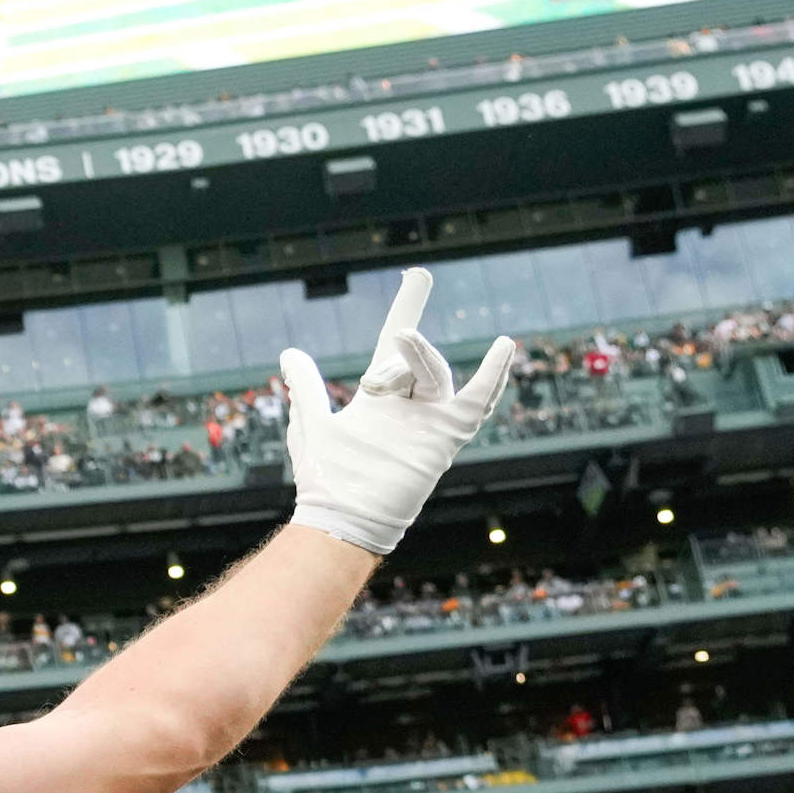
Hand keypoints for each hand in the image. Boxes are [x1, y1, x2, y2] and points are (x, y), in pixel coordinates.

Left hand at [277, 269, 521, 557]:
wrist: (340, 518)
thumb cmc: (326, 480)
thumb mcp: (312, 423)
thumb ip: (306, 388)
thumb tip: (289, 353)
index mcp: (380, 398)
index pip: (397, 342)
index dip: (406, 308)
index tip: (418, 274)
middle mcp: (408, 405)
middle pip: (414, 357)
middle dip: (400, 350)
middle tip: (378, 367)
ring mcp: (429, 421)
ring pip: (436, 373)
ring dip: (420, 358)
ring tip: (403, 344)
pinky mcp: (444, 438)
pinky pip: (476, 402)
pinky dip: (493, 376)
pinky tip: (504, 347)